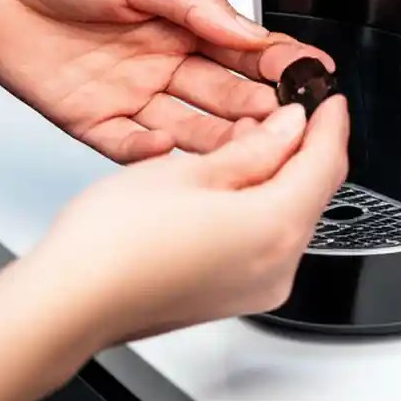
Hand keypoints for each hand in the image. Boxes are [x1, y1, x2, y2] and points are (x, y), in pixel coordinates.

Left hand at [0, 0, 333, 162]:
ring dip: (219, 142)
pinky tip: (169, 150)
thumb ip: (197, 5)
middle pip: (227, 99)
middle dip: (260, 113)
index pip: (246, 52)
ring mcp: (131, 95)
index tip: (316, 77)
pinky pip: (131, 148)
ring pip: (190, 131)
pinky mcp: (93, 120)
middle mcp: (163, 63)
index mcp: (182, 24)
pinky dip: (151, 154)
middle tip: (287, 125)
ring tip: (244, 150)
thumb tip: (249, 30)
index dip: (283, 66)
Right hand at [32, 97, 348, 344]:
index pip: (325, 162)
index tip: (327, 97)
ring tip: (253, 137)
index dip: (330, 122)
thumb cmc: (112, 241)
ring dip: (282, 175)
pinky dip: (262, 205)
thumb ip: (254, 148)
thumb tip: (288, 126)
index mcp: (275, 227)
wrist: (69, 303)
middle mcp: (279, 265)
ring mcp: (261, 287)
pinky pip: (269, 240)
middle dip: (306, 147)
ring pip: (292, 215)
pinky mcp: (238, 295)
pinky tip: (235, 181)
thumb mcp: (188, 170)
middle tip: (290, 108)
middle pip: (314, 191)